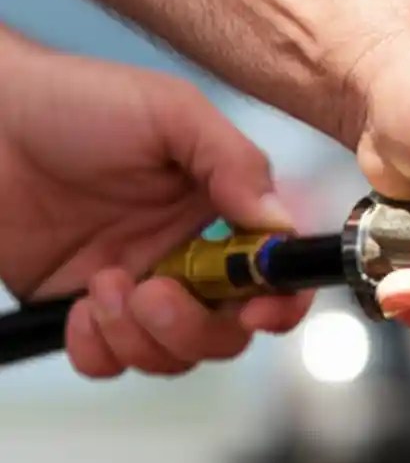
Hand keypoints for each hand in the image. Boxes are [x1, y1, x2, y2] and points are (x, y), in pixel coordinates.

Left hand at [0, 34, 310, 376]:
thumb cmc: (75, 100)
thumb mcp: (171, 112)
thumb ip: (234, 163)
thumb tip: (279, 224)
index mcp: (220, 213)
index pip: (274, 274)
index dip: (280, 301)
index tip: (257, 307)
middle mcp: (185, 256)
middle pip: (229, 331)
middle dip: (198, 328)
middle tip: (156, 292)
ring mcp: (135, 287)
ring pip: (172, 355)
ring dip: (144, 337)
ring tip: (105, 284)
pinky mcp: (78, 310)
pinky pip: (109, 362)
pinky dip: (100, 350)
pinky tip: (80, 309)